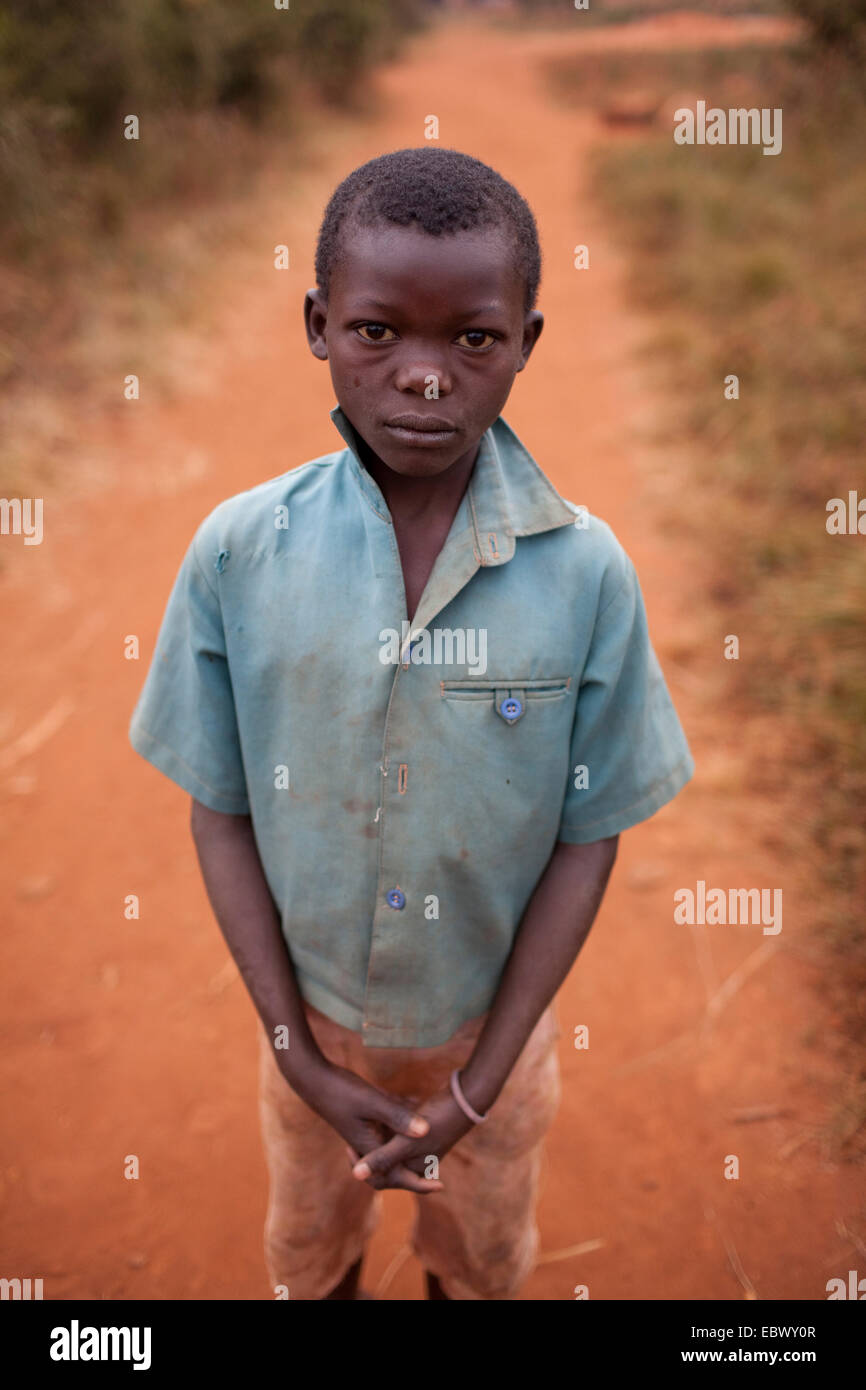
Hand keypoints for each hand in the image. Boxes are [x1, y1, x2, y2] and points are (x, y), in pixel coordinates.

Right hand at [306, 1060, 443, 1193]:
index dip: (419, 1183)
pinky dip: (401, 1126)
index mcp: (369, 1148)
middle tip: (435, 1168)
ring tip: (431, 1144)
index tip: (440, 1186)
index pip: (396, 1176)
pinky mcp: (363, 1120)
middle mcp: (367, 1145)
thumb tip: (427, 1132)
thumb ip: (399, 1116)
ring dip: (409, 1148)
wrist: (314, 1078)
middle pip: (394, 1169)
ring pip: (392, 1149)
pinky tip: (414, 1107)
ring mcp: (364, 1133)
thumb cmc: (341, 1091)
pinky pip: (386, 1130)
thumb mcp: (374, 1102)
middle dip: (415, 1169)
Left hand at [350, 1084, 474, 1192]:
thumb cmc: (438, 1121)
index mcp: (412, 1170)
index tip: (349, 1148)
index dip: (363, 1168)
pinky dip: (391, 1124)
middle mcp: (416, 1162)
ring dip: (380, 1134)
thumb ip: (382, 1158)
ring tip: (367, 1117)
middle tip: (356, 1129)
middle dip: (371, 1149)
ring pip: (390, 1145)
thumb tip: (356, 1176)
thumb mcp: (406, 1141)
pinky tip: (384, 1109)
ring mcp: (420, 1147)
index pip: (380, 1180)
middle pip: (384, 1163)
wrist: (466, 1097)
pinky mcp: (421, 1132)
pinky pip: (398, 1133)